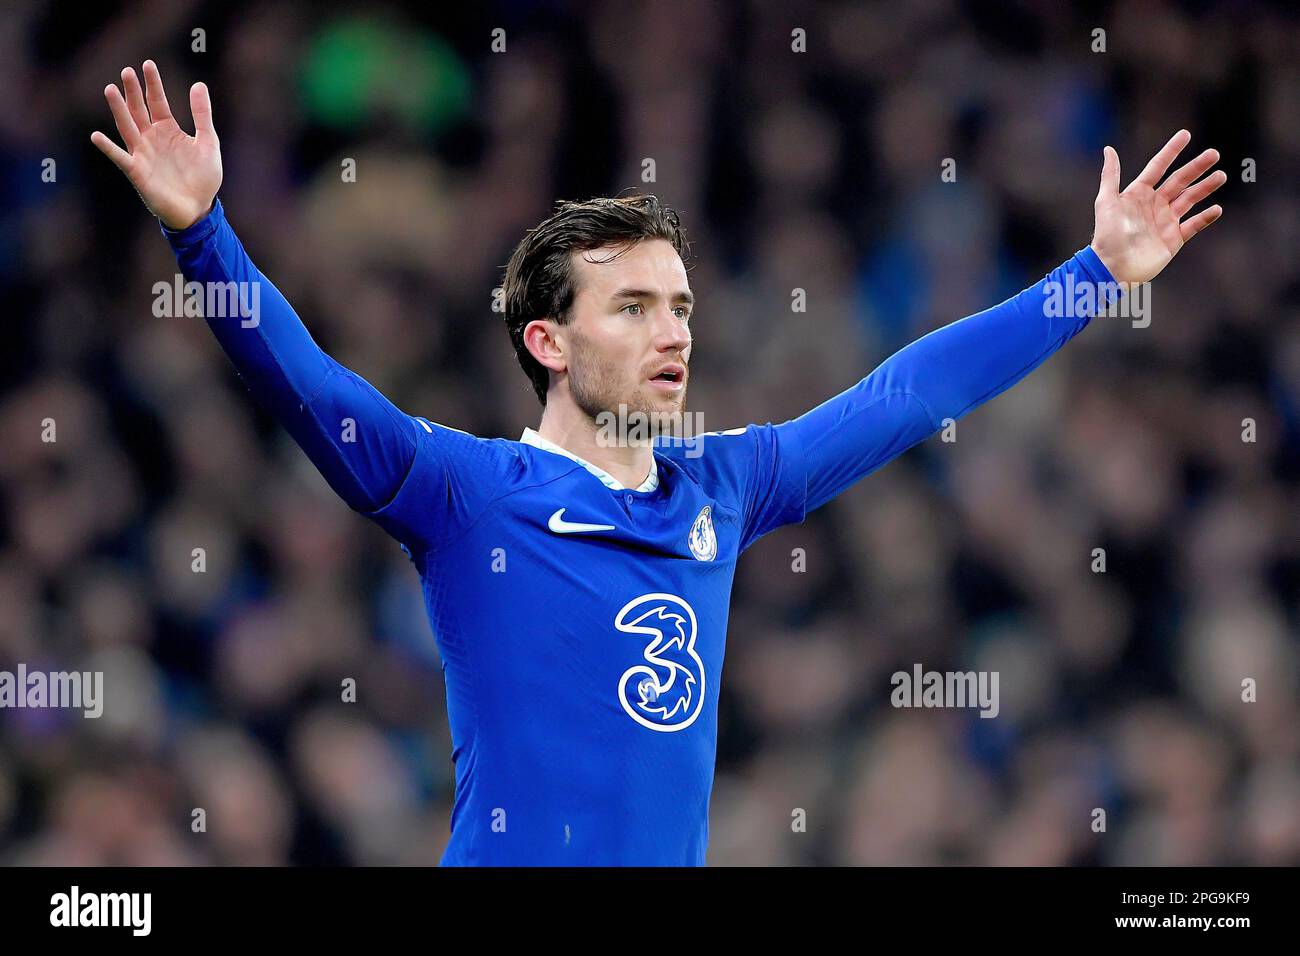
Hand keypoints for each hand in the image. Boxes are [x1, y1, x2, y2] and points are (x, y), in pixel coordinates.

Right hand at [91, 60, 221, 229]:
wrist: (199, 209)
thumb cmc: (203, 178)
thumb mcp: (208, 143)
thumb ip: (202, 115)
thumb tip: (198, 84)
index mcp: (168, 130)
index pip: (157, 102)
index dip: (153, 84)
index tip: (148, 64)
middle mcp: (151, 139)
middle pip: (138, 110)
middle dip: (133, 91)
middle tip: (127, 71)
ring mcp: (142, 154)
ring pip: (127, 127)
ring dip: (118, 110)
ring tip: (111, 90)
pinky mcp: (137, 172)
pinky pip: (120, 158)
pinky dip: (108, 148)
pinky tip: (97, 136)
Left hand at [1089, 130, 1224, 286]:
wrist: (1113, 267)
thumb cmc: (1107, 234)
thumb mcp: (1106, 202)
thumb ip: (1110, 176)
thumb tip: (1108, 149)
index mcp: (1138, 194)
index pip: (1158, 167)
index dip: (1171, 151)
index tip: (1185, 134)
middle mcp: (1154, 205)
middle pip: (1179, 181)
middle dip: (1196, 167)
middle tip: (1214, 154)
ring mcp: (1165, 221)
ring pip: (1190, 199)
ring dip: (1205, 187)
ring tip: (1221, 176)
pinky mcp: (1173, 239)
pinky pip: (1193, 225)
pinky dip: (1205, 217)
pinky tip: (1217, 208)